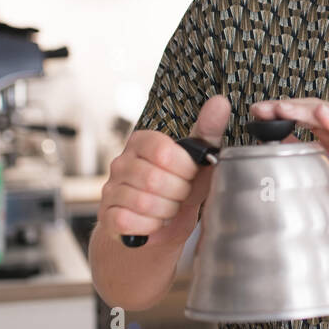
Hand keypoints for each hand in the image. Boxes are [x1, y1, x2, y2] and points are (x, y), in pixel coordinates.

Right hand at [99, 95, 231, 246]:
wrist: (160, 226)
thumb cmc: (179, 188)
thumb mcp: (197, 161)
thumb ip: (207, 131)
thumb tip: (220, 102)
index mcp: (143, 142)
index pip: (163, 150)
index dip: (184, 168)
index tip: (190, 175)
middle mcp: (122, 162)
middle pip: (154, 179)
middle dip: (178, 193)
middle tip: (181, 195)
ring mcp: (111, 189)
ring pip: (143, 202)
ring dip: (166, 211)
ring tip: (169, 208)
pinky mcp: (108, 215)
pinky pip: (128, 221)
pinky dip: (150, 226)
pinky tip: (155, 222)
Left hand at [251, 97, 328, 229]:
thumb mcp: (325, 169)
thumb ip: (304, 154)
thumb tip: (275, 144)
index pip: (303, 113)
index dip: (280, 110)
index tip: (257, 112)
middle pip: (312, 109)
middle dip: (285, 107)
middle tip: (261, 109)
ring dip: (304, 110)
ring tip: (283, 107)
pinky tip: (323, 115)